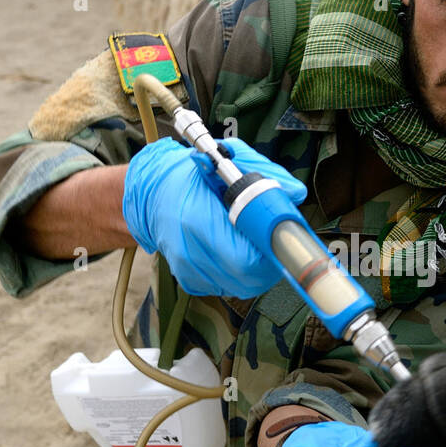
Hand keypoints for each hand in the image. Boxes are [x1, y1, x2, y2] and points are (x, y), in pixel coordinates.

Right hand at [122, 136, 306, 295]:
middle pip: (249, 278)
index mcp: (197, 220)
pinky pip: (229, 286)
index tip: (278, 237)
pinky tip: (232, 249)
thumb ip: (262, 172)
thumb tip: (294, 193)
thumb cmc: (190, 175)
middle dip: (268, 261)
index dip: (270, 252)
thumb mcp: (226, 160)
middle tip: (271, 240)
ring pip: (243, 286)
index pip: (248, 258)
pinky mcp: (190, 281)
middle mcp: (189, 252)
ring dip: (256, 269)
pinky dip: (239, 273)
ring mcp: (188, 271)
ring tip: (250, 241)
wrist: (151, 194)